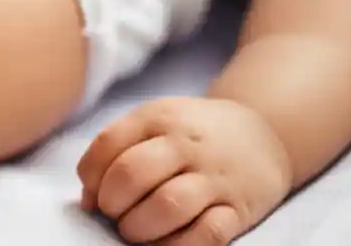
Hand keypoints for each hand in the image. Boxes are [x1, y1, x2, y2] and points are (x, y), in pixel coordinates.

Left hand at [77, 97, 292, 245]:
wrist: (263, 133)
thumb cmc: (192, 133)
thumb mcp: (154, 122)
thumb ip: (115, 152)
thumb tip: (87, 201)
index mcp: (158, 117)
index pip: (108, 146)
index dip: (91, 177)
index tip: (94, 194)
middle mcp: (187, 144)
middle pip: (133, 174)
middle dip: (111, 202)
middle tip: (113, 212)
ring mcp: (216, 177)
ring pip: (168, 205)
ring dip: (139, 227)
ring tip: (134, 229)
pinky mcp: (239, 209)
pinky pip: (207, 235)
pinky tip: (166, 241)